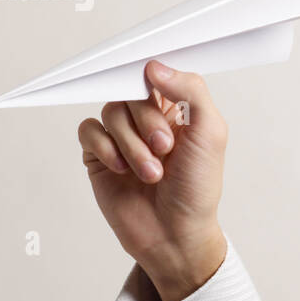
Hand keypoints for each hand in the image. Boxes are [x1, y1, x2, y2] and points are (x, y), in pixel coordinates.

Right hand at [78, 60, 228, 300]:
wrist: (174, 234)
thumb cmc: (198, 188)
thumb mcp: (210, 133)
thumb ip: (191, 91)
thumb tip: (154, 66)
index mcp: (178, 107)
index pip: (157, 73)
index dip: (152, 75)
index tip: (152, 82)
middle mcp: (148, 117)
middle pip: (131, 91)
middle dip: (148, 121)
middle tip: (165, 148)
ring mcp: (122, 136)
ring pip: (111, 111)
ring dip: (131, 144)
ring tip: (151, 173)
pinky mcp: (99, 155)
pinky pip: (89, 130)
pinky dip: (105, 148)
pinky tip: (121, 169)